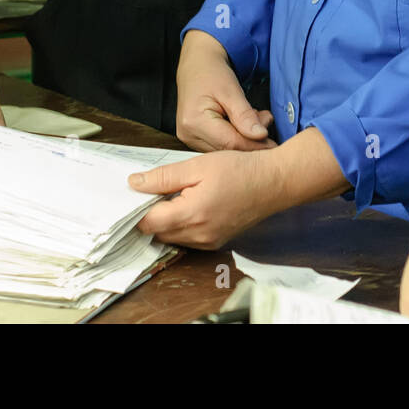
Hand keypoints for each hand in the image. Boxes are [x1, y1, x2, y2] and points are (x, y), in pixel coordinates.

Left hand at [129, 150, 281, 248]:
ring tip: (178, 195)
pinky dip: (182, 225)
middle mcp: (198, 235)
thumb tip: (134, 183)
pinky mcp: (216, 242)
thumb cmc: (240, 170)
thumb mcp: (198, 166)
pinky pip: (188, 238)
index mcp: (191, 215)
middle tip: (156, 191)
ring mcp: (208, 242)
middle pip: (157, 233)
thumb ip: (164, 177)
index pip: (147, 223)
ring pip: (172, 237)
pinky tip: (191, 204)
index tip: (136, 194)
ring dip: (167, 220)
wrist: (274, 182)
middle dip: (152, 214)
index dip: (137, 209)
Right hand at [175, 30, 274, 151]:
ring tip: (255, 117)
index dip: (255, 145)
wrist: (196, 66)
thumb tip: (260, 136)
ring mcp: (190, 138)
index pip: (231, 143)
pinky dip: (236, 136)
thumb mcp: (231, 90)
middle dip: (252, 140)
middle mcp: (189, 134)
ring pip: (226, 149)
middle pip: (228, 149)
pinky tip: (244, 123)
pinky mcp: (196, 138)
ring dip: (245, 138)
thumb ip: (245, 115)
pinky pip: (220, 145)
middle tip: (266, 121)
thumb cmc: (211, 73)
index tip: (273, 143)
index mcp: (195, 122)